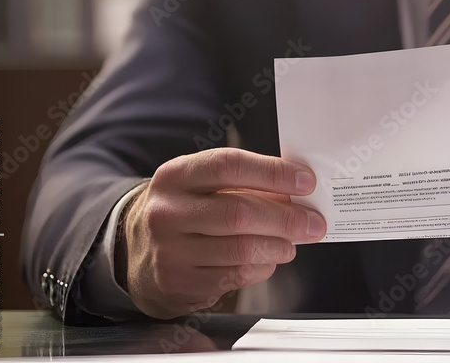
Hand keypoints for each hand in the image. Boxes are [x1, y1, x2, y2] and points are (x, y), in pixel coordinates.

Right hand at [120, 148, 324, 318]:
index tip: (305, 181)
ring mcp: (169, 251)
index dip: (273, 172)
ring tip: (291, 242)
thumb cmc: (184, 211)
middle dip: (287, 218)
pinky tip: (267, 260)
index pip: (229, 165)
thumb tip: (297, 190)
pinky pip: (235, 276)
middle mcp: (167, 212)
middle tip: (313, 222)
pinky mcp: (178, 284)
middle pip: (239, 213)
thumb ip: (245, 183)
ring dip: (279, 246)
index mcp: (175, 176)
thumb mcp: (201, 186)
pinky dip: (261, 268)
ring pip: (241, 249)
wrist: (136, 252)